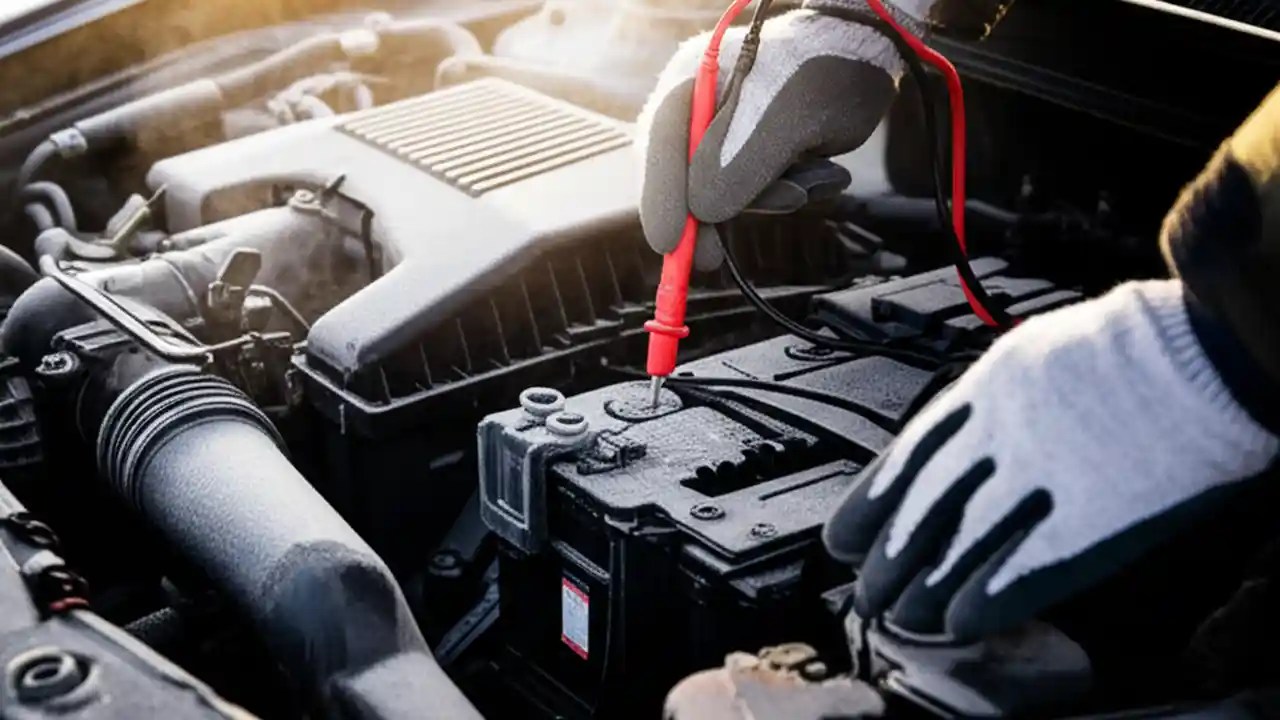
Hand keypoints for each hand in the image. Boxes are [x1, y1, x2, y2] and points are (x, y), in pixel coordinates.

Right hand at [636, 6, 903, 268]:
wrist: (868, 52)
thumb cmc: (832, 69)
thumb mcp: (791, 118)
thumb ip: (744, 163)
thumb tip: (701, 212)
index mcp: (698, 80)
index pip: (662, 142)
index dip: (662, 195)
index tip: (669, 242)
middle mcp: (699, 105)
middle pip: (680, 173)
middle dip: (710, 211)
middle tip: (711, 259)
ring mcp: (720, 128)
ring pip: (717, 188)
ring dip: (763, 199)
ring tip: (806, 184)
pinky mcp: (746, 148)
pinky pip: (748, 187)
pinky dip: (779, 192)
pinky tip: (813, 176)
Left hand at [822, 280, 1277, 642]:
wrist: (1203, 350)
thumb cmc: (1129, 347)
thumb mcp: (1032, 356)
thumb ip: (988, 400)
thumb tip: (959, 435)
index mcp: (982, 393)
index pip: (901, 463)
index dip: (868, 508)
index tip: (844, 540)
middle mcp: (997, 439)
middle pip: (921, 514)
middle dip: (888, 563)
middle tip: (870, 594)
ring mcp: (1039, 482)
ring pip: (958, 550)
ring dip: (924, 592)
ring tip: (904, 618)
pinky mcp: (1088, 521)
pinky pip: (1023, 571)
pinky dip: (986, 601)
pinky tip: (960, 624)